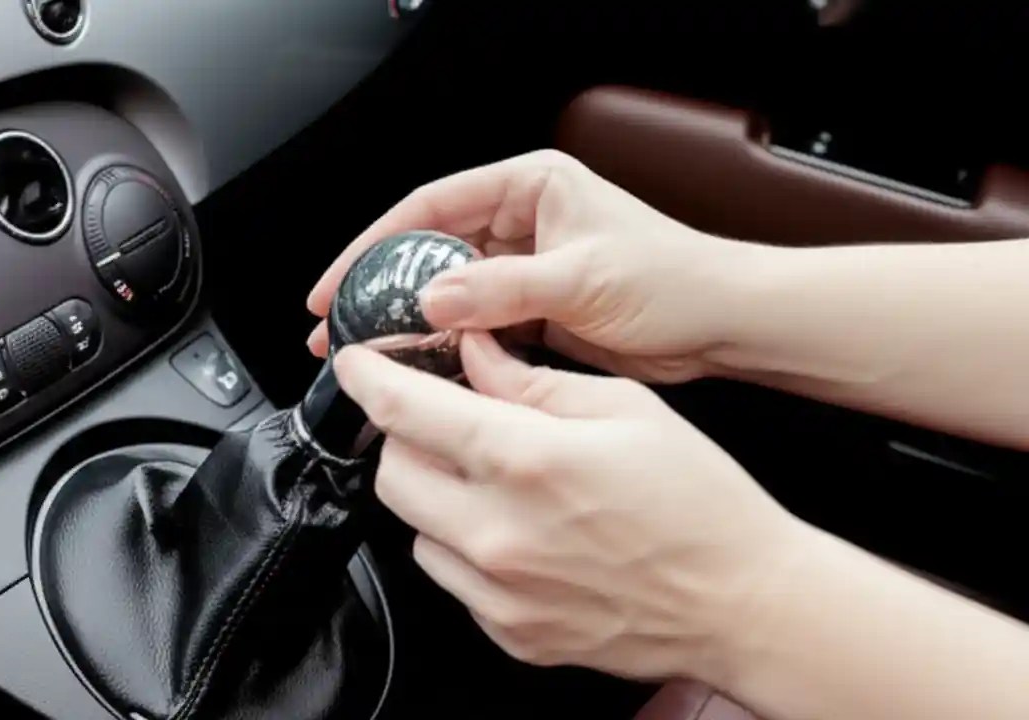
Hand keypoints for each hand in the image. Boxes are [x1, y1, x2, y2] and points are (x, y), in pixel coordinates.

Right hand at [307, 150, 763, 382]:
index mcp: (530, 187)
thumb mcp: (581, 278)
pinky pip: (475, 324)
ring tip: (368, 350)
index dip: (375, 243)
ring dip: (409, 320)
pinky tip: (421, 366)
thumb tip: (433, 297)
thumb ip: (503, 288)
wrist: (724, 324)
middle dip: (381, 286)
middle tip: (336, 323)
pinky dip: (448, 345)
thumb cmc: (675, 280)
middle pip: (429, 250)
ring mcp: (526, 267)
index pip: (431, 207)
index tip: (338, 283)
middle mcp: (522, 220)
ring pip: (448, 291)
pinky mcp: (534, 309)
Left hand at [334, 332, 811, 680]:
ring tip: (499, 483)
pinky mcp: (509, 633)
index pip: (407, 413)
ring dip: (437, 495)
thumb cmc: (699, 502)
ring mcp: (500, 593)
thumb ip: (532, 384)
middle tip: (446, 422)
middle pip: (393, 474)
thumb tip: (475, 353)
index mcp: (528, 461)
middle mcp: (500, 533)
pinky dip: (466, 545)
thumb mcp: (625, 409)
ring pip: (416, 528)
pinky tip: (520, 532)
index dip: (369, 379)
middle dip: (406, 438)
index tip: (355, 365)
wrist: (743, 603)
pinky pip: (453, 577)